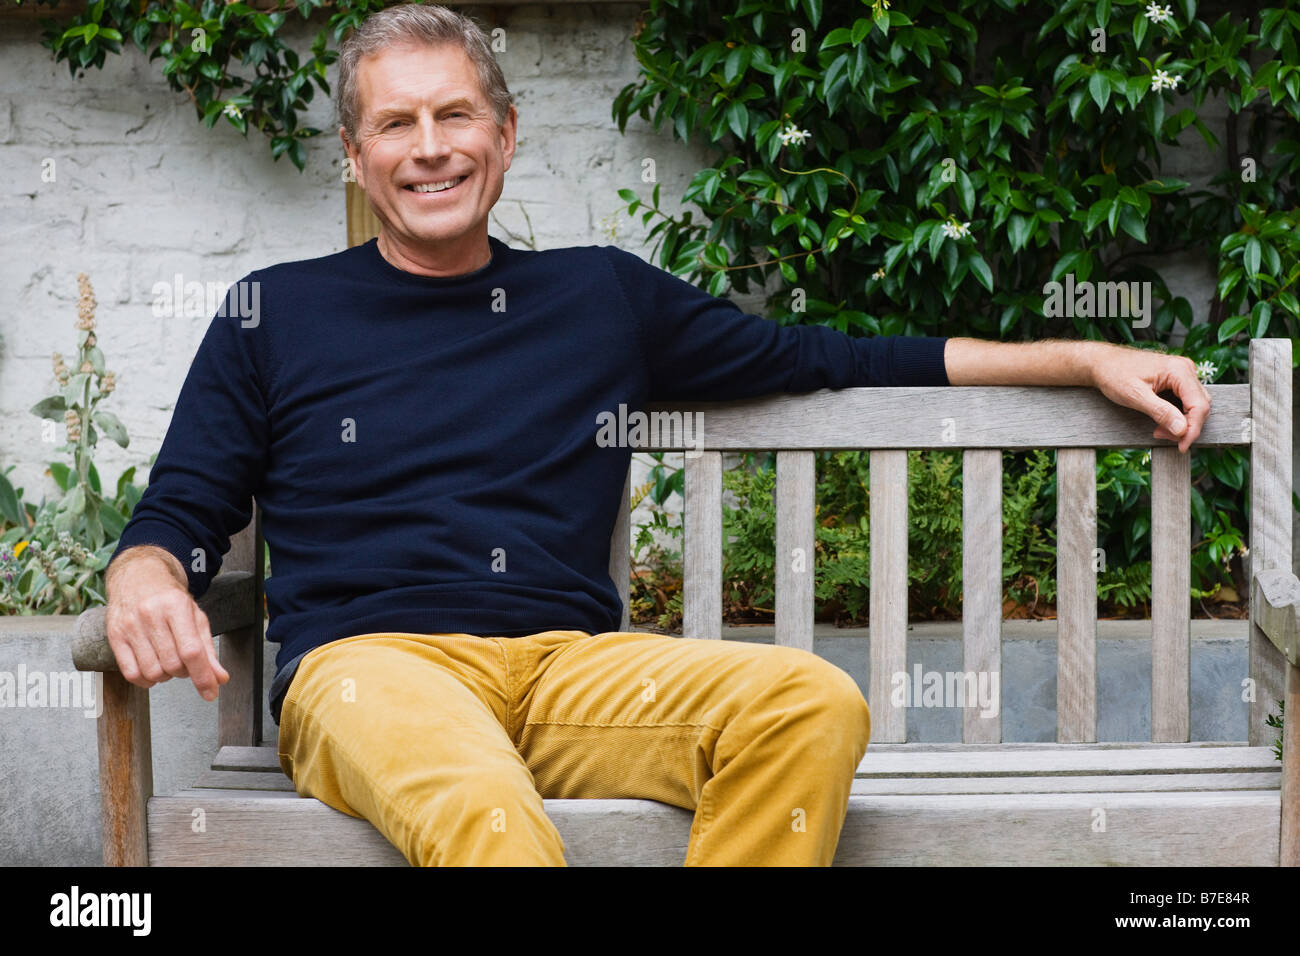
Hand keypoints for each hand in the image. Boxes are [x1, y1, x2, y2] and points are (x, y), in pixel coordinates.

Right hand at [105, 549, 229, 700]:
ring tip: (168, 662)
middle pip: (173, 664)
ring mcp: (129, 626)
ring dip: (165, 676)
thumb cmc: (170, 599)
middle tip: (185, 662)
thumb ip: (208, 650)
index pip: (191, 651)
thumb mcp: (196, 617)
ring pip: (152, 672)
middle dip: (184, 672)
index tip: (211, 692)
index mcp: (176, 606)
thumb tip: (220, 679)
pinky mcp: (114, 636)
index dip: (203, 676)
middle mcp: (150, 615)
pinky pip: (131, 673)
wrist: (138, 578)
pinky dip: (146, 680)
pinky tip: (152, 669)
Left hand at [1089, 345, 1210, 452]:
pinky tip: (1161, 422)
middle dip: (1185, 427)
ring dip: (1181, 422)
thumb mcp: (1135, 396)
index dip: (1193, 429)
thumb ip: (1160, 412)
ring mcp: (1182, 373)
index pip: (1199, 405)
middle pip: (1200, 405)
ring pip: (1194, 404)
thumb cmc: (1115, 375)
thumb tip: (1182, 430)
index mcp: (1179, 370)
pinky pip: (1186, 401)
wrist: (1102, 363)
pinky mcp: (1176, 379)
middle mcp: (1185, 369)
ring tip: (1158, 430)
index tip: (1181, 447)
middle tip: (1161, 435)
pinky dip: (1177, 415)